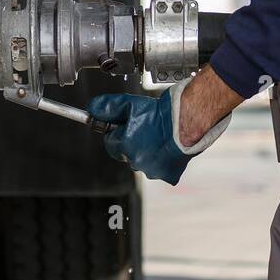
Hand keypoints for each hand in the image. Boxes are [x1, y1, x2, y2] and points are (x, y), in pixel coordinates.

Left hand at [87, 77, 232, 184]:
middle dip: (132, 143)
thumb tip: (92, 110)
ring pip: (143, 162)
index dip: (119, 133)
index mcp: (125, 146)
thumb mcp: (130, 103)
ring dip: (147, 152)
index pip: (111, 143)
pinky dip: (162, 161)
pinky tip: (168, 148)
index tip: (128, 125)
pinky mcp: (168, 175)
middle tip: (145, 129)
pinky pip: (160, 170)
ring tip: (159, 137)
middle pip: (126, 154)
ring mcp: (152, 170)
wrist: (187, 121)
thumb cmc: (161, 114)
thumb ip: (108, 107)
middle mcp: (136, 161)